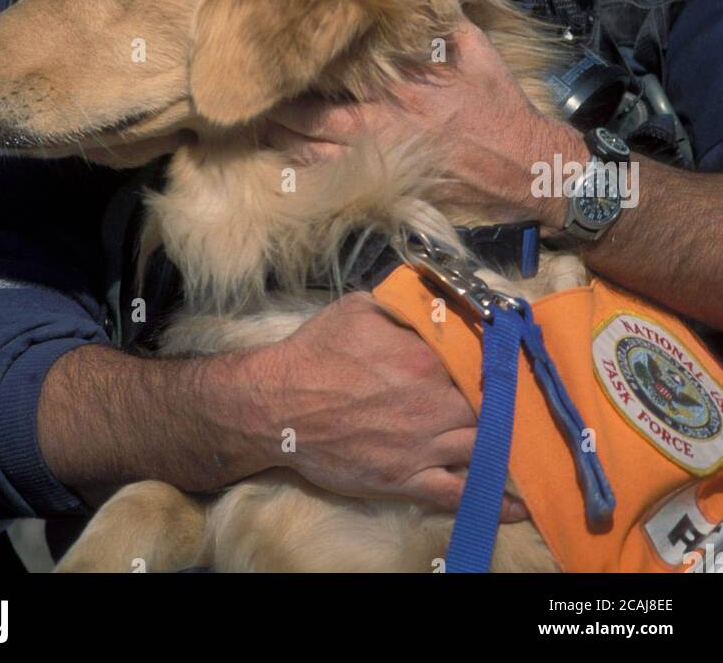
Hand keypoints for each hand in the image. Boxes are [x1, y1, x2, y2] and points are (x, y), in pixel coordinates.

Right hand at [251, 291, 526, 520]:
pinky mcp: (405, 479)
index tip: (510, 360)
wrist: (276, 405)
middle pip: (489, 406)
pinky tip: (516, 504)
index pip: (479, 360)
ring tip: (525, 443)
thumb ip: (404, 302)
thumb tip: (434, 295)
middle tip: (519, 401)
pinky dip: (491, 500)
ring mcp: (420, 446)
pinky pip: (458, 493)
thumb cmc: (315, 352)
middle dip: (505, 404)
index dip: (497, 362)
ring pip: (481, 447)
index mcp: (423, 359)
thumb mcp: (359, 308)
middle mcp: (430, 404)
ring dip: (504, 445)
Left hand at [262, 23, 575, 222]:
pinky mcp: (386, 186)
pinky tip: (284, 155)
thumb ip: (441, 24)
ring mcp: (382, 157)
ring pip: (315, 147)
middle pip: (316, 112)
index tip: (281, 48)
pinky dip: (303, 167)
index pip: (341, 69)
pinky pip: (332, 178)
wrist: (527, 169)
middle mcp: (386, 121)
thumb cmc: (501, 108)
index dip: (309, 61)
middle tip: (253, 89)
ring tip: (258, 120)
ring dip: (283, 134)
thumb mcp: (478, 51)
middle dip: (282, 102)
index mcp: (404, 85)